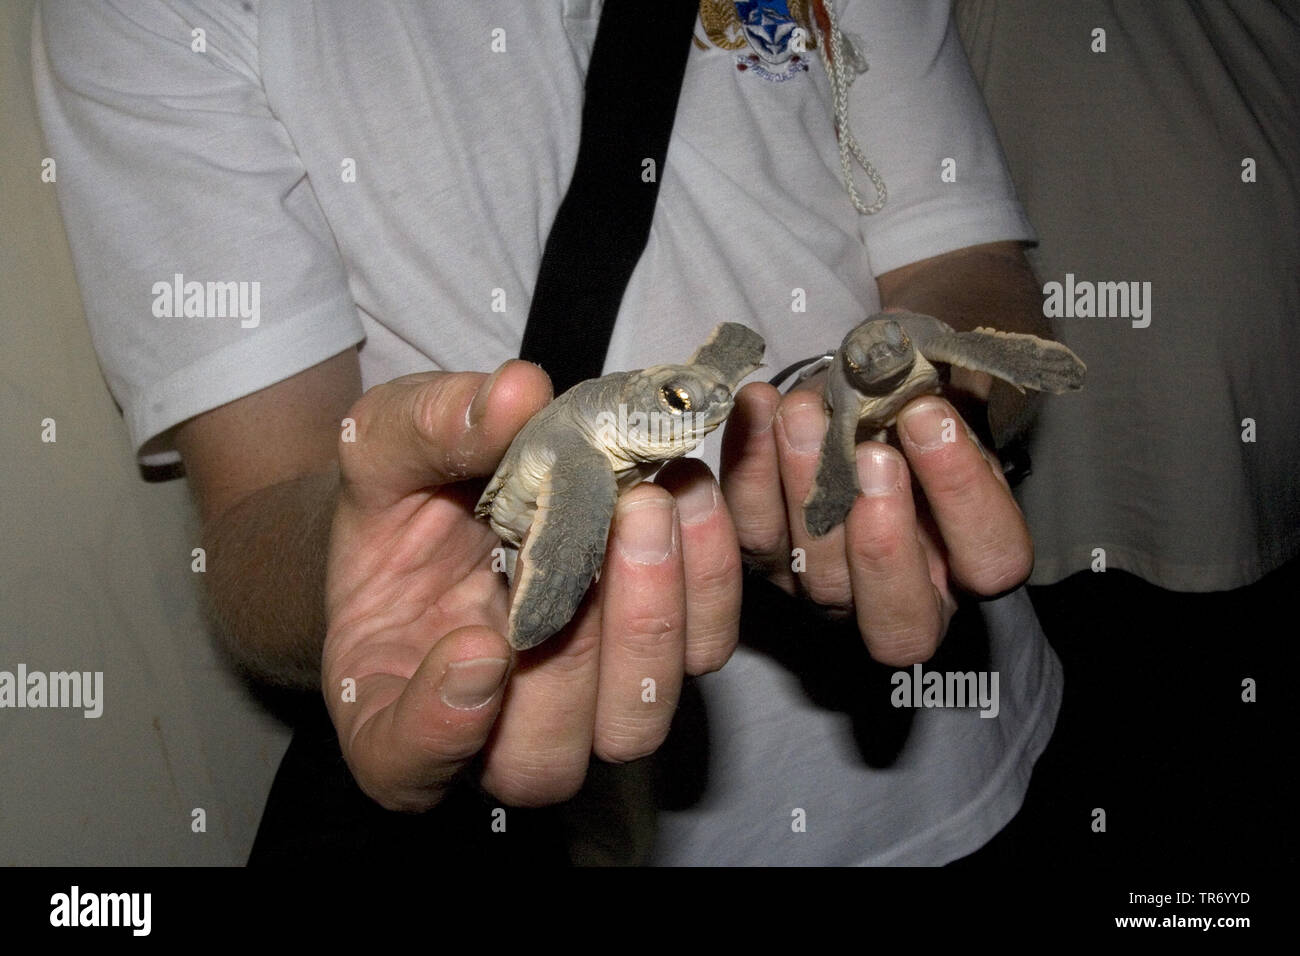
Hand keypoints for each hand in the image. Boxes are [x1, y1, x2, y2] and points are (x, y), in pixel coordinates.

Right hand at [322, 362, 741, 810]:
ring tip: (650, 504)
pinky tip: (691, 498)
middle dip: (579, 652)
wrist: (454, 496)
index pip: (402, 764)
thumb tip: (515, 393)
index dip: (439, 730)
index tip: (475, 646)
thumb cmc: (401, 495)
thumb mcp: (385, 444)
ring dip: (653, 618)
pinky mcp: (653, 659)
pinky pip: (699, 654)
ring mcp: (581, 709)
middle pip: (543, 758)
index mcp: (386, 704)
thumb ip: (427, 428)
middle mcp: (490, 733)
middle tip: (603, 526)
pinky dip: (708, 581)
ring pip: (633, 724)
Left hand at [718, 374, 1032, 665]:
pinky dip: (750, 466)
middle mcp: (901, 596)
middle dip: (884, 542)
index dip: (963, 494)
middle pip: (899, 617)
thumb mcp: (948, 401)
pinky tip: (757, 406)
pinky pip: (751, 531)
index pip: (990, 560)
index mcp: (968, 562)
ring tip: (803, 415)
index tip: (927, 415)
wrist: (845, 402)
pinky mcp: (765, 562)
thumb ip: (954, 402)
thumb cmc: (910, 409)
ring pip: (819, 579)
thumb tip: (933, 384)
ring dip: (809, 491)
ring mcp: (828, 589)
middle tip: (871, 455)